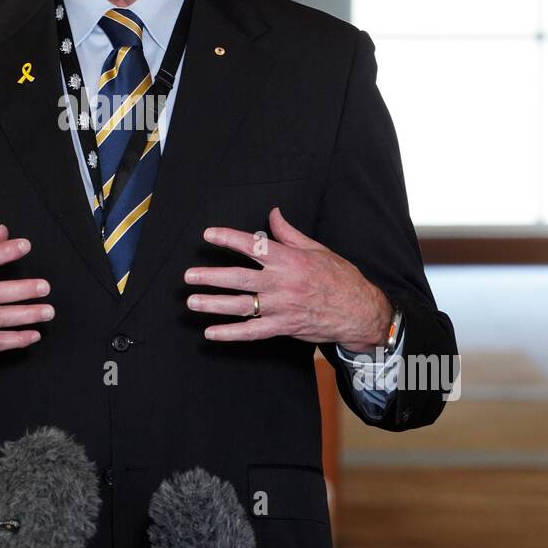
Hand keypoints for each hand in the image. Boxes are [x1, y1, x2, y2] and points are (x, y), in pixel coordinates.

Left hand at [183, 206, 390, 350]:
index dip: (229, 238)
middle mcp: (282, 283)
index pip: (253, 246)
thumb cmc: (339, 277)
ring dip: (213, 304)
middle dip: (211, 276)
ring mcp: (281, 307)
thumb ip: (289, 234)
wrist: (359, 311)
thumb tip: (273, 214)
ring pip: (241, 306)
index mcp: (289, 260)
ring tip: (192, 301)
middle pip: (239, 278)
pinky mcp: (283, 327)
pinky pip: (252, 332)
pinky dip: (231, 334)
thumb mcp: (316, 249)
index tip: (208, 235)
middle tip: (188, 275)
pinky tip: (211, 333)